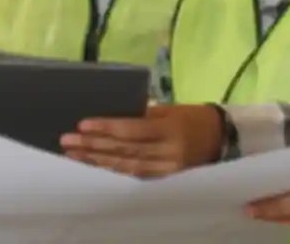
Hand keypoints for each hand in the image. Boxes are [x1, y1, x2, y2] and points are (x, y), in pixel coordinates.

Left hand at [59, 104, 222, 177]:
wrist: (221, 138)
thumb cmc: (192, 117)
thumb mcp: (170, 110)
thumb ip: (143, 115)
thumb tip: (112, 118)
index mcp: (169, 129)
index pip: (132, 130)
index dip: (107, 128)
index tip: (83, 125)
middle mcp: (167, 152)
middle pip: (124, 150)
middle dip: (93, 146)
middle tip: (68, 141)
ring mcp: (166, 169)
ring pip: (126, 166)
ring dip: (97, 161)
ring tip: (74, 155)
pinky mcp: (164, 179)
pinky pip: (134, 175)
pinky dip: (113, 171)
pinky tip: (94, 166)